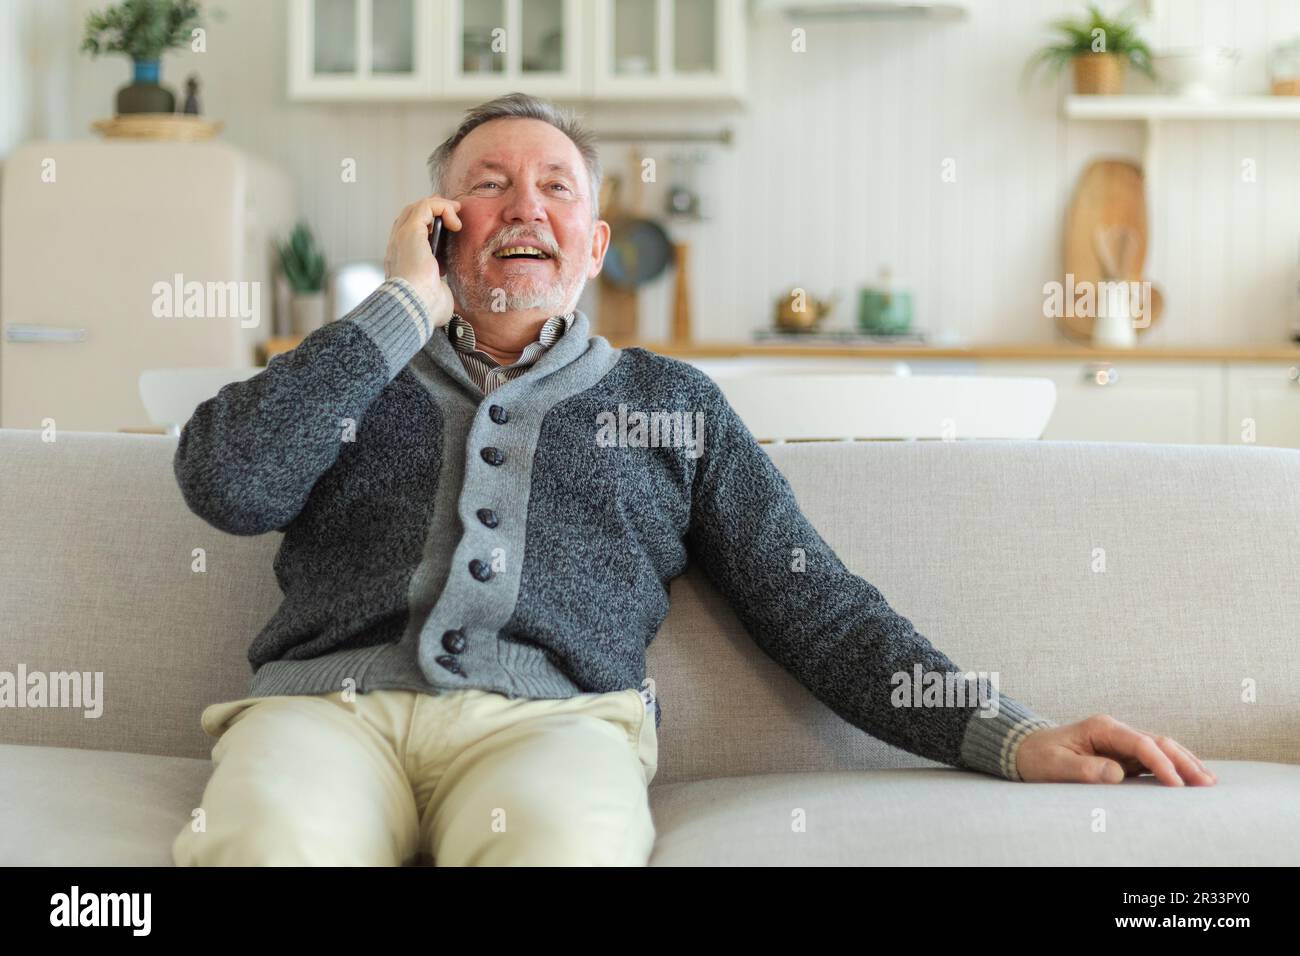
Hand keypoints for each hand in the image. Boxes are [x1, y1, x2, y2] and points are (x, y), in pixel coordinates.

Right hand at [383, 194, 461, 328]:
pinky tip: (454, 221)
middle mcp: (397, 247)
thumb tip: (445, 293)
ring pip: (417, 208)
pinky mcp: (410, 231)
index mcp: (401, 262)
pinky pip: (426, 206)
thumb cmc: (424, 310)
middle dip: (433, 211)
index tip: (450, 232)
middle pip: (411, 216)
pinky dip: (442, 207)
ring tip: (456, 214)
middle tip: (453, 215)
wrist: (414, 308)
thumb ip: (438, 289)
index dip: (429, 227)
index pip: (410, 235)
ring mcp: (401, 237)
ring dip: (440, 207)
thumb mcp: (434, 295)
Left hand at [1015, 714, 1216, 785]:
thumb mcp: (1055, 764)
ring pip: (1161, 749)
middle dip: (1184, 761)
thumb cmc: (1039, 756)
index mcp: (1102, 727)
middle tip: (1207, 783)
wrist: (1026, 750)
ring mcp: (1121, 742)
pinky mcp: (1122, 755)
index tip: (1175, 784)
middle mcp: (1116, 731)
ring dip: (1185, 763)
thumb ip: (1084, 768)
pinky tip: (1190, 779)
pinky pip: (1153, 760)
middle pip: (1158, 742)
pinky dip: (1173, 768)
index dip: (1160, 763)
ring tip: (1209, 782)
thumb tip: (1117, 774)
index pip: (1140, 743)